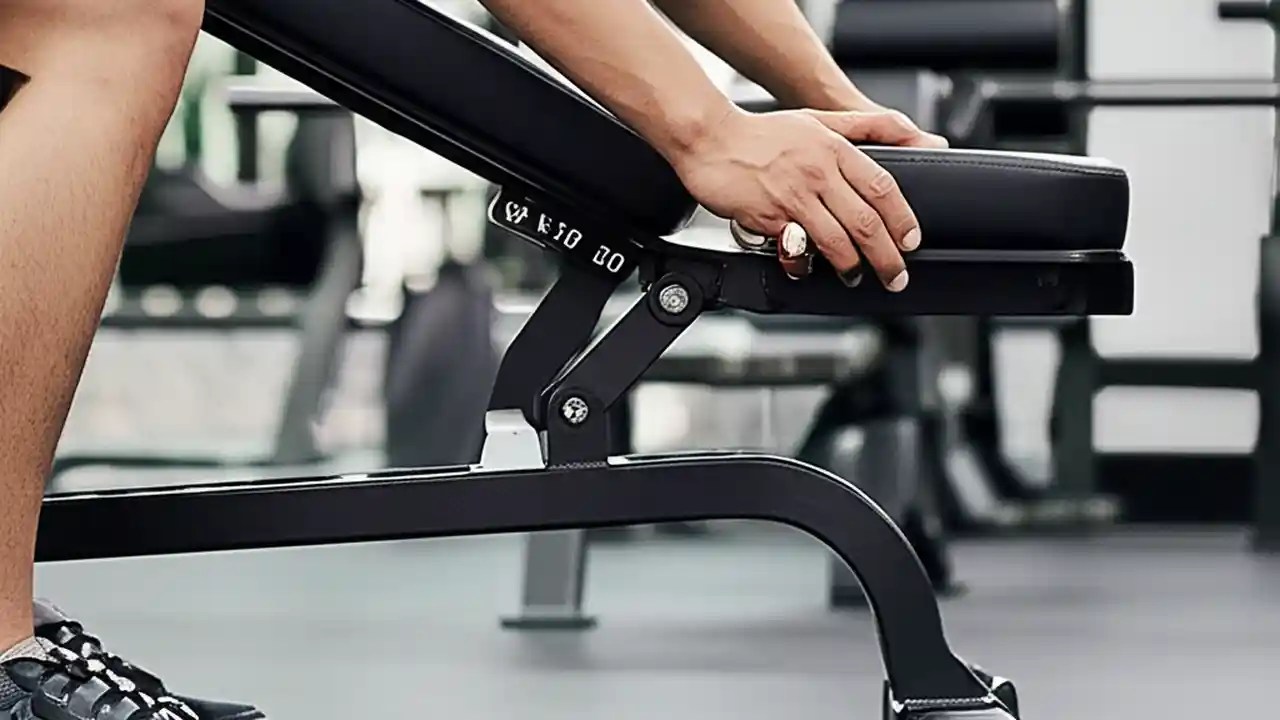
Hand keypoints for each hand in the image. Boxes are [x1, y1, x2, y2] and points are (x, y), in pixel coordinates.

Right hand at [674, 107, 944, 290]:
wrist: (708, 137)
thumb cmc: (761, 133)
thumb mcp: (819, 119)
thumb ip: (870, 126)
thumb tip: (919, 136)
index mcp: (835, 148)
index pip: (883, 188)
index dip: (902, 220)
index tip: (911, 241)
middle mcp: (818, 172)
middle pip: (865, 222)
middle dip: (887, 257)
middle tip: (895, 275)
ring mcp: (792, 196)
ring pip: (836, 240)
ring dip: (851, 266)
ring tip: (855, 276)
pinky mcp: (767, 216)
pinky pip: (796, 249)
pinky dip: (806, 265)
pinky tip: (808, 268)